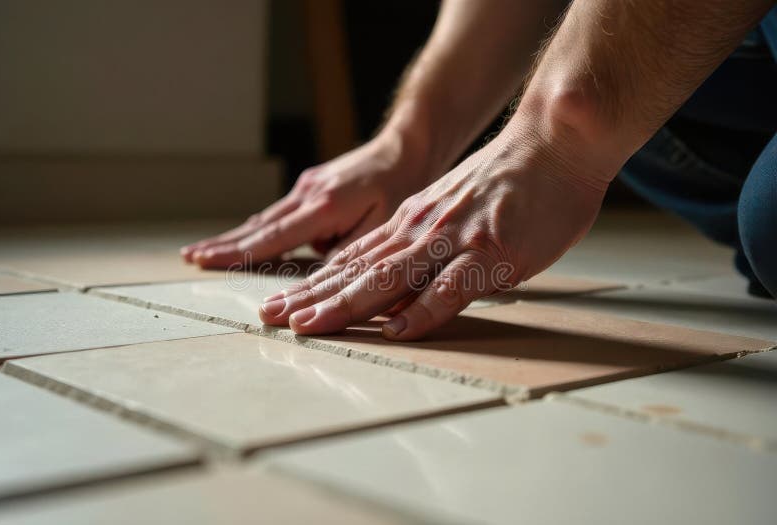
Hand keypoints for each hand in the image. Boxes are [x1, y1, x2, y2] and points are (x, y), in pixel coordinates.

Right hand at [181, 128, 432, 267]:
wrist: (405, 148)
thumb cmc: (400, 188)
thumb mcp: (382, 227)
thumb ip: (348, 254)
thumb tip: (318, 280)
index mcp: (322, 207)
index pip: (270, 237)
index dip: (236, 253)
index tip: (203, 261)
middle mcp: (307, 194)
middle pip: (257, 227)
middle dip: (223, 244)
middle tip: (190, 257)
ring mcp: (308, 187)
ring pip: (266, 219)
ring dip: (236, 236)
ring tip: (206, 251)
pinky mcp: (313, 186)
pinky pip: (282, 213)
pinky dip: (261, 228)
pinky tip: (247, 237)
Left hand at [259, 121, 608, 339]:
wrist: (552, 144)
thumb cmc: (509, 182)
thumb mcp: (451, 208)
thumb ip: (425, 244)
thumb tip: (401, 288)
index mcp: (411, 223)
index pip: (353, 259)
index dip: (315, 283)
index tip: (283, 302)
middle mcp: (421, 231)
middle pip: (357, 270)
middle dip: (311, 296)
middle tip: (272, 317)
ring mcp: (453, 241)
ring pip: (389, 277)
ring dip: (346, 303)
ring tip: (308, 324)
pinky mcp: (490, 253)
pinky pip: (450, 288)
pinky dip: (422, 311)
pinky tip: (395, 329)